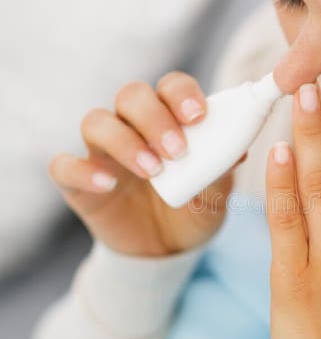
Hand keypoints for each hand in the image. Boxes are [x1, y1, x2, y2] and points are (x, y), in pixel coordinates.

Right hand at [48, 71, 246, 256]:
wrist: (167, 252)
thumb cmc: (193, 210)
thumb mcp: (215, 196)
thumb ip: (221, 171)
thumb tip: (238, 150)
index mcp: (169, 118)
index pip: (170, 86)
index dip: (182, 94)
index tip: (199, 116)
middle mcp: (132, 126)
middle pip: (131, 95)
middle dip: (154, 117)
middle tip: (178, 150)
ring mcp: (102, 152)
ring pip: (96, 122)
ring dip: (124, 141)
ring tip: (153, 171)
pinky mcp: (78, 182)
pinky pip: (64, 165)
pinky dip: (82, 171)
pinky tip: (108, 184)